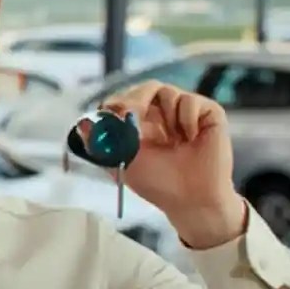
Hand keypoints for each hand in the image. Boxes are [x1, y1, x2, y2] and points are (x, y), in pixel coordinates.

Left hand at [94, 80, 246, 247]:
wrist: (192, 200)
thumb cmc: (159, 184)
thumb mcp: (122, 163)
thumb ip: (102, 143)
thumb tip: (81, 125)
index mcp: (141, 124)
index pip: (126, 98)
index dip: (119, 101)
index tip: (114, 112)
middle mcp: (163, 115)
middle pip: (146, 87)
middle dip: (136, 98)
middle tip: (133, 112)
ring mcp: (185, 113)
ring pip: (167, 91)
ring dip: (164, 115)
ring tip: (173, 141)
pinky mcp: (208, 113)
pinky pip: (190, 100)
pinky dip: (186, 119)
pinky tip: (189, 139)